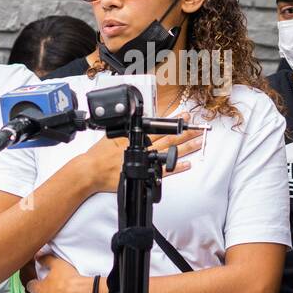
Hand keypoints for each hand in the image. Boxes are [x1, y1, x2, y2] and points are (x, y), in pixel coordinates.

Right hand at [73, 114, 204, 193]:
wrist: (92, 171)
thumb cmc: (99, 154)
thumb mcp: (114, 134)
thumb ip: (127, 129)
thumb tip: (138, 120)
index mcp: (138, 137)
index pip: (160, 127)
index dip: (174, 122)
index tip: (185, 117)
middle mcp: (144, 149)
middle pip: (170, 139)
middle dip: (186, 133)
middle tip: (200, 128)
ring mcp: (146, 162)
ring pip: (171, 153)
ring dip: (186, 148)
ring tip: (199, 143)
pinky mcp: (145, 175)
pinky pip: (165, 171)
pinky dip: (177, 168)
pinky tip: (188, 164)